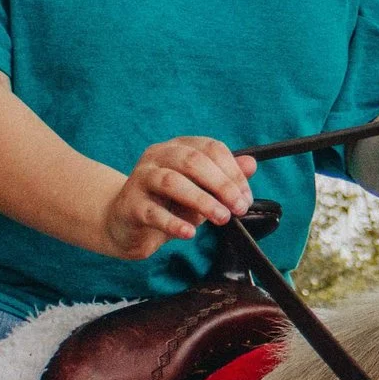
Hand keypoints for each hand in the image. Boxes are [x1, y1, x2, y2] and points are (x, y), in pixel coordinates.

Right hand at [95, 137, 255, 258]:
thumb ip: (225, 177)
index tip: (246, 197)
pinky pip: (153, 212)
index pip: (211, 148)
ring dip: (201, 200)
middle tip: (238, 208)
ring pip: (171, 181)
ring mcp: (141, 178)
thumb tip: (251, 164)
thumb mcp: (201, 190)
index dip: (233, 172)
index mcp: (179, 147)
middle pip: (192, 161)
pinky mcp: (130, 204)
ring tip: (221, 218)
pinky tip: (189, 233)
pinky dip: (174, 223)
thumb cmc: (168, 204)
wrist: (127, 224)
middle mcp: (158, 156)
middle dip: (221, 185)